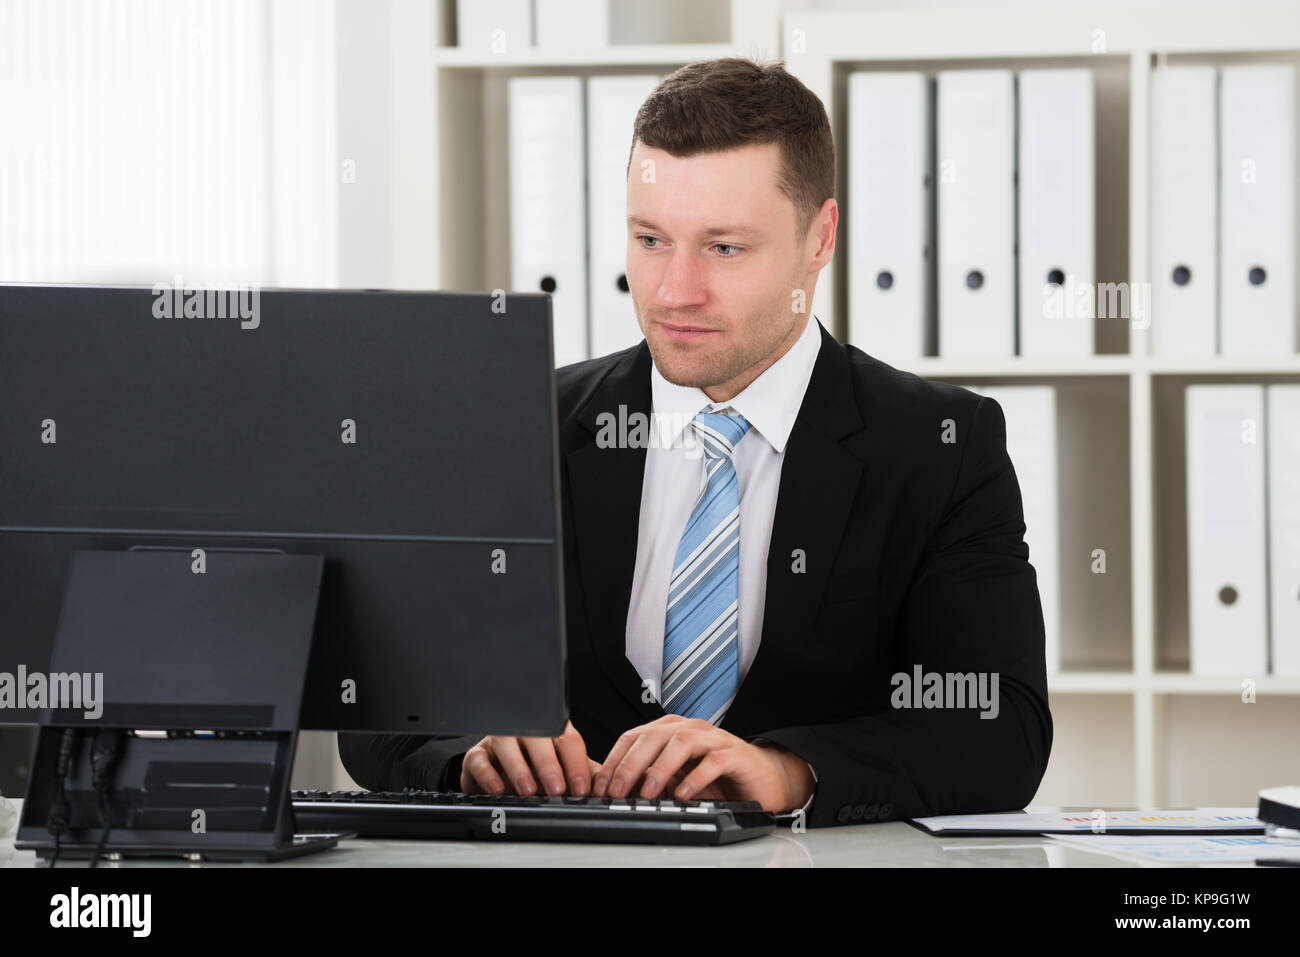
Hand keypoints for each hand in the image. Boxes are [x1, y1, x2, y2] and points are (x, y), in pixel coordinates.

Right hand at [460, 720, 599, 796]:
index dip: (576, 764)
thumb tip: (607, 788)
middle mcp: (525, 730)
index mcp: (551, 731)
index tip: (581, 787)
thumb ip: (584, 775)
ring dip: (519, 767)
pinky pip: (479, 759)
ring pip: (507, 742)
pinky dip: (488, 774)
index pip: (568, 740)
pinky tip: (498, 788)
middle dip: (549, 764)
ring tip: (528, 790)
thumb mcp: (563, 770)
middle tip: (556, 788)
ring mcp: (500, 739)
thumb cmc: (536, 769)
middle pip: (538, 737)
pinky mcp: (478, 754)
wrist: (497, 771)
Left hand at [592, 715, 815, 813]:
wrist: (761, 777)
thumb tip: (616, 790)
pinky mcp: (735, 755)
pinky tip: (684, 794)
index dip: (615, 760)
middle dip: (631, 764)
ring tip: (648, 792)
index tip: (601, 785)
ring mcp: (714, 739)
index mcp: (672, 730)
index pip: (635, 736)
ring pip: (682, 742)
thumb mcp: (677, 775)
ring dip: (661, 768)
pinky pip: (714, 761)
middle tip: (617, 790)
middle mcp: (691, 729)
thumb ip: (651, 777)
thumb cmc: (717, 776)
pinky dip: (696, 777)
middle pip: (654, 736)